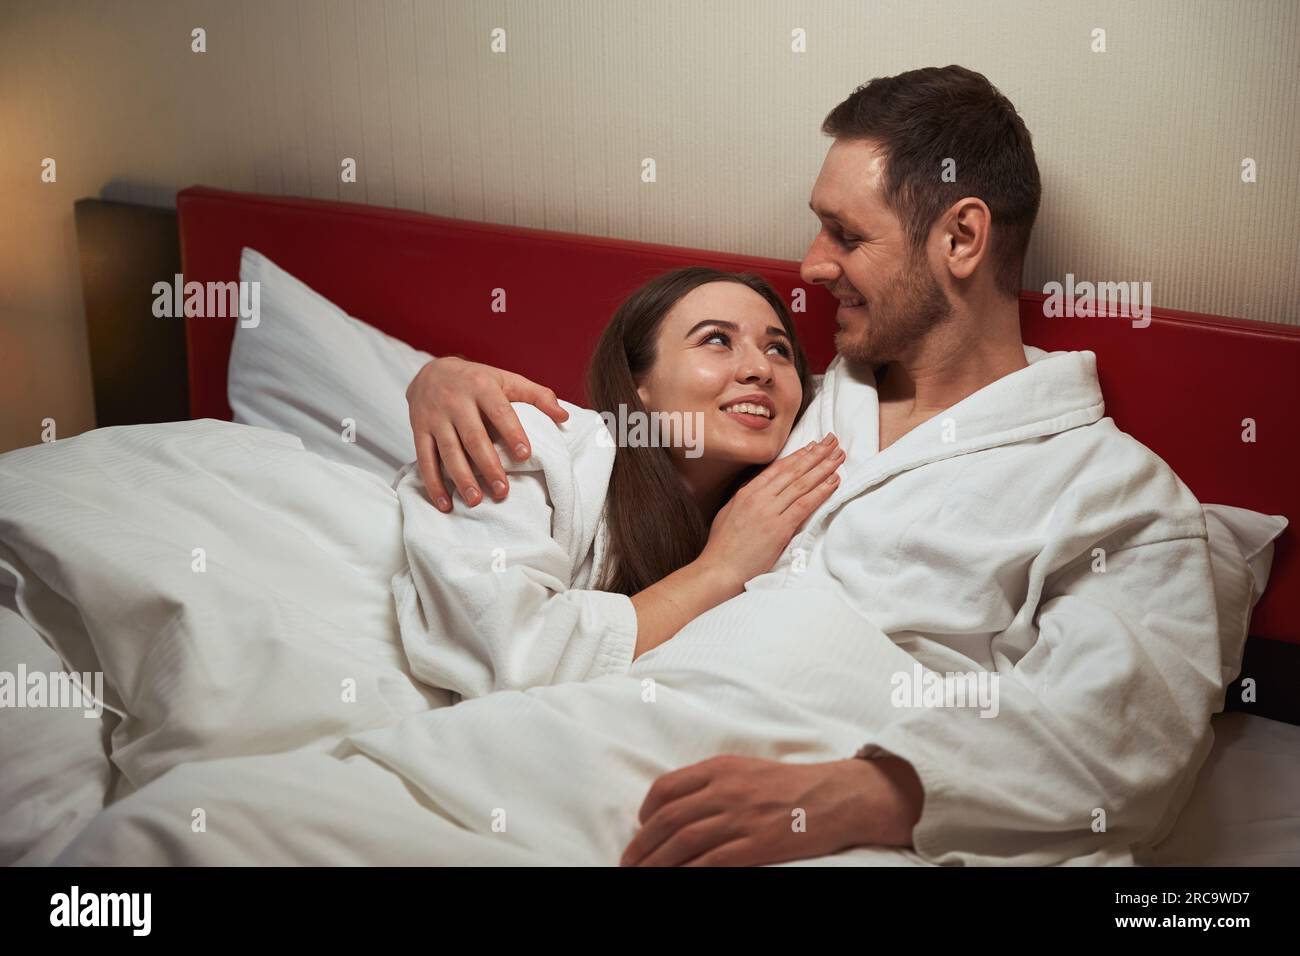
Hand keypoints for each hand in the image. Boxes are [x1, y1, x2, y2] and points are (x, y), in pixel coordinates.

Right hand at [405, 356, 567, 510]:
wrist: (431, 372)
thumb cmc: (478, 381)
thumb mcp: (507, 379)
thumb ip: (538, 396)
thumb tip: (564, 416)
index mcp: (483, 387)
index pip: (500, 411)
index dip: (512, 433)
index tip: (525, 455)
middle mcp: (456, 401)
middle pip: (473, 436)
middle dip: (487, 465)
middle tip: (502, 491)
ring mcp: (435, 416)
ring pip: (448, 451)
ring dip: (461, 478)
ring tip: (476, 501)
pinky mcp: (419, 430)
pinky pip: (424, 459)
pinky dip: (433, 483)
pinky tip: (445, 504)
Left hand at [619, 755, 922, 865]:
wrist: (834, 795)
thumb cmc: (789, 783)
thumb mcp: (746, 768)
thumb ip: (712, 781)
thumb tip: (676, 805)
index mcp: (720, 768)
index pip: (666, 788)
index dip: (645, 812)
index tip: (640, 830)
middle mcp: (726, 790)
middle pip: (668, 820)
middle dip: (642, 845)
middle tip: (628, 863)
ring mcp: (741, 818)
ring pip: (684, 843)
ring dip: (656, 863)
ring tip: (641, 876)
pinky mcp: (757, 844)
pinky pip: (713, 863)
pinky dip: (689, 873)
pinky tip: (678, 880)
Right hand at [697, 434, 844, 589]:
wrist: (719, 569)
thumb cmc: (723, 547)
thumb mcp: (729, 514)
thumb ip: (746, 499)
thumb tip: (758, 490)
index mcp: (746, 493)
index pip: (777, 468)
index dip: (798, 455)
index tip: (813, 446)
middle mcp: (759, 497)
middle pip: (793, 470)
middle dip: (815, 454)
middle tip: (832, 441)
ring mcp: (769, 511)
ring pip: (801, 483)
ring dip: (823, 468)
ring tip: (839, 456)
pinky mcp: (779, 528)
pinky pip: (805, 505)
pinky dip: (821, 491)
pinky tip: (834, 481)